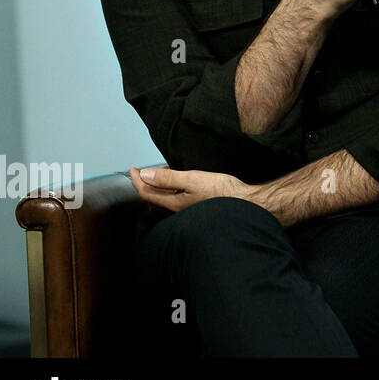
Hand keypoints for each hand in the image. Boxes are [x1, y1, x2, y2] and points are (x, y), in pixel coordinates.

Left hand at [128, 165, 256, 213]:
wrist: (245, 203)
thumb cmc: (222, 192)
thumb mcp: (192, 179)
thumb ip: (168, 177)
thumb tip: (146, 174)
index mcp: (173, 203)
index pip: (146, 192)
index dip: (137, 180)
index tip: (132, 169)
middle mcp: (177, 210)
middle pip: (153, 198)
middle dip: (145, 184)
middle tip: (143, 172)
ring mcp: (187, 210)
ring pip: (164, 200)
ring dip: (158, 187)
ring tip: (161, 173)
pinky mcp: (196, 208)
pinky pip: (175, 200)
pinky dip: (170, 190)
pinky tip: (180, 184)